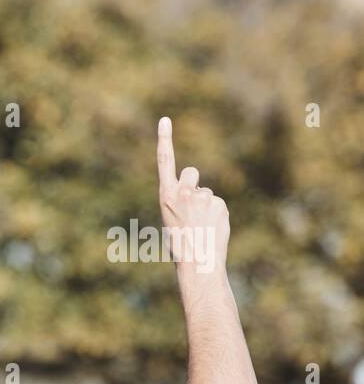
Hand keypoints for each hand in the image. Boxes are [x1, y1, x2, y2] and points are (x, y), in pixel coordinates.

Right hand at [157, 116, 228, 272]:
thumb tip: (197, 195)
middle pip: (192, 173)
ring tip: (201, 226)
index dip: (164, 140)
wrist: (197, 263)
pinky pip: (218, 204)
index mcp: (166, 196)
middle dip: (193, 184)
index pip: (165, 162)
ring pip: (206, 193)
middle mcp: (183, 193)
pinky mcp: (219, 204)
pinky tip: (211, 229)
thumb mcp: (171, 220)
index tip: (165, 120)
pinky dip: (216, 215)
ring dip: (206, 205)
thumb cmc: (179, 245)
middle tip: (192, 206)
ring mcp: (203, 197)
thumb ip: (180, 201)